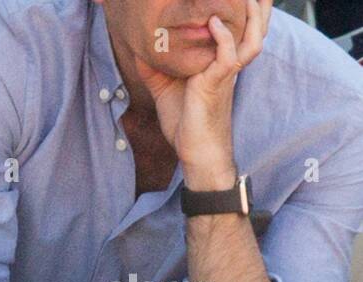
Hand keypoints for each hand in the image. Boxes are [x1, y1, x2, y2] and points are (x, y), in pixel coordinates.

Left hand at [134, 0, 271, 187]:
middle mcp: (230, 64)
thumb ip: (155, 69)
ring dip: (252, 14)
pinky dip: (222, 37)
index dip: (243, 10)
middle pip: (255, 28)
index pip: (239, 29)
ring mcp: (226, 73)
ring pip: (252, 36)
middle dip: (258, 6)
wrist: (196, 152)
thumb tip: (139, 51)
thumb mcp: (165, 90)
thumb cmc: (186, 123)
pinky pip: (228, 55)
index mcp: (222, 63)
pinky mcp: (218, 83)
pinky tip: (213, 22)